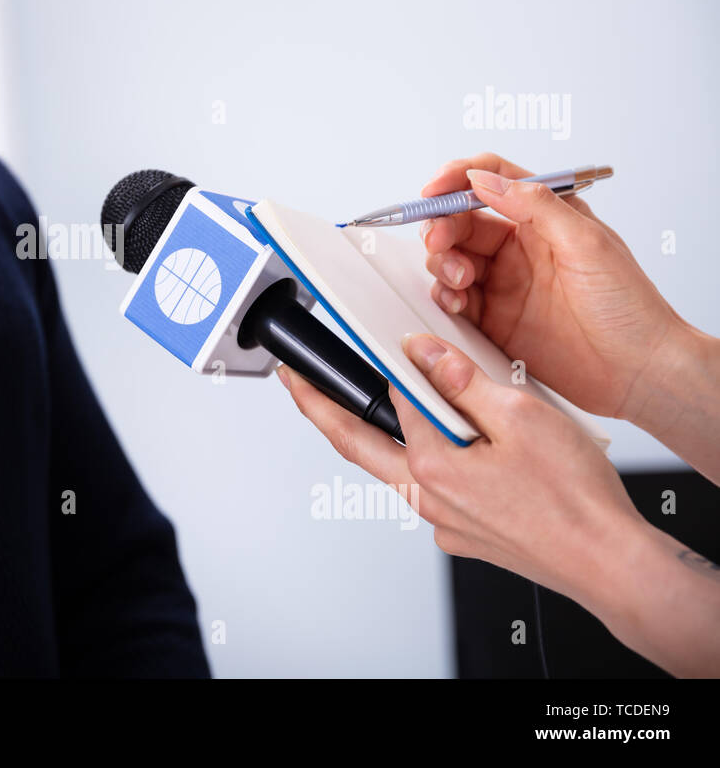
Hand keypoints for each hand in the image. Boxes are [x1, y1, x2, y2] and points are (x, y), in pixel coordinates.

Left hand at [278, 333, 719, 677]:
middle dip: (320, 410)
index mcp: (432, 467)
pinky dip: (431, 460)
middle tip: (294, 384)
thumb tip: (423, 354)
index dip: (383, 364)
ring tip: (375, 402)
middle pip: (357, 445)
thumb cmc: (575, 501)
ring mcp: (443, 521)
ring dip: (382, 435)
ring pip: (398, 466)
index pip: (390, 401)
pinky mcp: (464, 533)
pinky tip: (457, 443)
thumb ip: (465, 382)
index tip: (362, 341)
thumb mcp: (522, 417)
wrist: (609, 562)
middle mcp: (428, 499)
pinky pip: (434, 488)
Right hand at [420, 153, 689, 425]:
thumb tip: (485, 179)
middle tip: (438, 242)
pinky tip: (456, 301)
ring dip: (441, 262)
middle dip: (441, 226)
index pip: (491, 181)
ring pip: (450, 257)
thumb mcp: (587, 242)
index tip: (434, 191)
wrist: (638, 371)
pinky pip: (453, 298)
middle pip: (461, 220)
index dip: (457, 179)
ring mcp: (504, 282)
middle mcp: (519, 246)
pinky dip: (444, 296)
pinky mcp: (493, 319)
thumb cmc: (628, 306)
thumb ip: (535, 206)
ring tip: (459, 279)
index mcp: (544, 218)